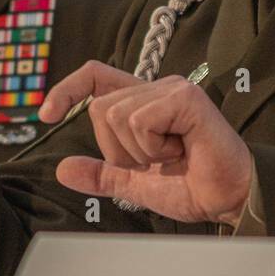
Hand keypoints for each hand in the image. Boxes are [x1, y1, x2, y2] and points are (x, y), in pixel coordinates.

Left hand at [39, 61, 253, 225]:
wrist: (229, 199)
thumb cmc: (193, 187)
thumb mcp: (135, 183)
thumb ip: (101, 174)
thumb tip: (63, 169)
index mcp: (142, 103)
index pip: (95, 76)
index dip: (67, 89)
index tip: (46, 114)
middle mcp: (156, 88)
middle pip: (99, 108)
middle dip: (116, 149)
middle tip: (153, 161)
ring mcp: (172, 89)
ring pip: (115, 116)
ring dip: (138, 151)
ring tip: (171, 156)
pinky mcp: (185, 98)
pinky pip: (139, 121)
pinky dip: (152, 147)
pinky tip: (180, 151)